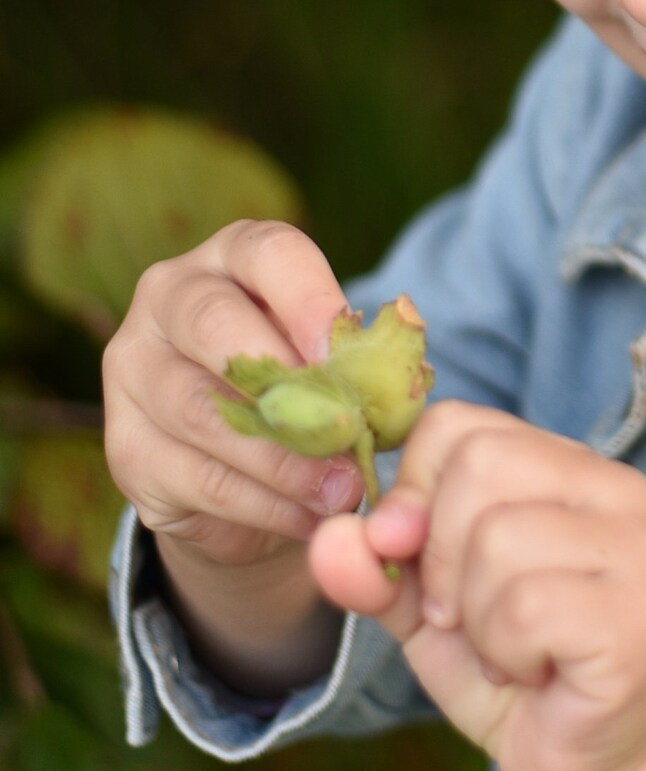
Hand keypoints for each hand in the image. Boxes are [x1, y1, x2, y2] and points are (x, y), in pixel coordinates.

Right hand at [102, 220, 366, 569]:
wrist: (238, 462)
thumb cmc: (300, 385)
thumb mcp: (329, 359)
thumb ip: (354, 362)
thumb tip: (393, 390)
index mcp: (232, 256)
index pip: (269, 253)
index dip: (311, 299)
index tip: (346, 352)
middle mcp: (169, 298)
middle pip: (215, 323)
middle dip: (287, 382)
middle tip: (347, 430)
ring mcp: (134, 371)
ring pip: (203, 411)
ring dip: (282, 460)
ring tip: (342, 491)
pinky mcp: (126, 447)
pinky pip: (197, 478)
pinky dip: (262, 504)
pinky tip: (309, 517)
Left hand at [307, 400, 645, 770]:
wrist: (597, 770)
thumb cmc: (518, 671)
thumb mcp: (427, 611)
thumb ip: (377, 569)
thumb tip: (330, 539)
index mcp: (567, 468)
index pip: (459, 424)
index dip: (412, 493)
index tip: (417, 560)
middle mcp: (615, 490)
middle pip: (478, 465)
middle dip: (441, 558)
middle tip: (468, 618)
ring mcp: (638, 549)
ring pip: (498, 537)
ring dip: (477, 619)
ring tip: (514, 651)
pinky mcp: (639, 616)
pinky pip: (525, 607)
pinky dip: (507, 654)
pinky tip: (540, 673)